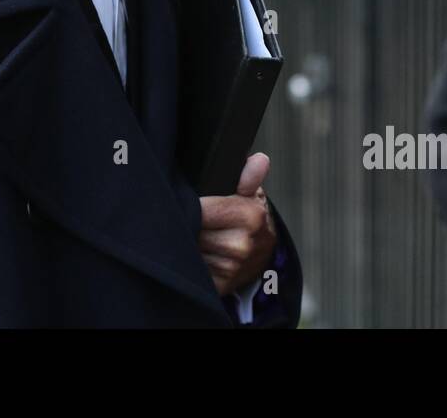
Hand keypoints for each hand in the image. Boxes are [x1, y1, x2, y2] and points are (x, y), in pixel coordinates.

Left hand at [198, 152, 276, 295]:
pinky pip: (191, 270)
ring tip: (191, 233)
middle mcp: (241, 245)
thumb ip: (248, 175)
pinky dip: (188, 261)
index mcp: (249, 216)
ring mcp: (231, 268)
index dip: (187, 204)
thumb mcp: (252, 193)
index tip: (182, 200)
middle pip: (191, 230)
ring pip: (188, 249)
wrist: (263, 255)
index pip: (200, 209)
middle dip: (185, 222)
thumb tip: (260, 160)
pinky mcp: (220, 285)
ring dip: (184, 241)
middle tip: (185, 216)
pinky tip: (194, 252)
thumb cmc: (252, 218)